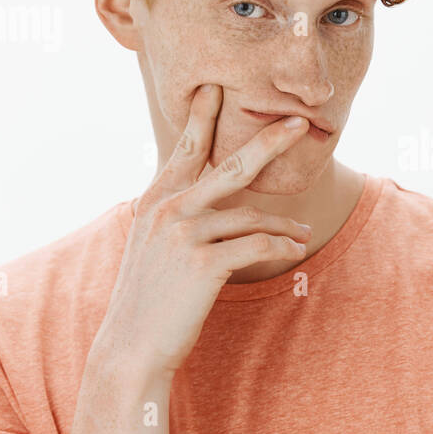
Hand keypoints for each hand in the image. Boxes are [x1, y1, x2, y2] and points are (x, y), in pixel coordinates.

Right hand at [94, 84, 312, 373]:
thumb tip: (208, 199)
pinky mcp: (205, 263)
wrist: (131, 346)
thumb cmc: (148, 299)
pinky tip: (294, 252)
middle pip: (229, 165)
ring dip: (283, 227)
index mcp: (154, 201)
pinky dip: (279, 249)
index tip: (216, 87)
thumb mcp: (152, 246)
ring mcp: (185, 234)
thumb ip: (174, 215)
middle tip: (300, 123)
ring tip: (301, 234)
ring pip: (252, 216)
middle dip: (269, 142)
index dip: (201, 117)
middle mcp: (167, 210)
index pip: (183, 149)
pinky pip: (257, 246)